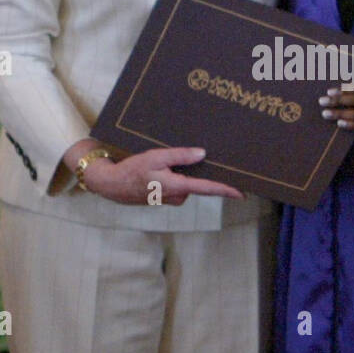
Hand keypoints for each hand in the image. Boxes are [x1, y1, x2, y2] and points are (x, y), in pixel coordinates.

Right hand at [81, 146, 244, 205]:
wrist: (112, 185)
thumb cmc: (133, 170)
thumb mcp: (156, 157)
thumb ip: (180, 156)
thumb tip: (202, 154)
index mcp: (177, 187)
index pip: (207, 188)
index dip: (225, 190)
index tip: (241, 194)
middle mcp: (177, 196)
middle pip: (198, 183)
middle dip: (201, 172)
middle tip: (203, 157)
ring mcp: (171, 198)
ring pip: (187, 182)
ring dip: (184, 172)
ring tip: (169, 160)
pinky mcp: (166, 196)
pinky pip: (178, 185)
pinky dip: (176, 176)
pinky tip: (165, 168)